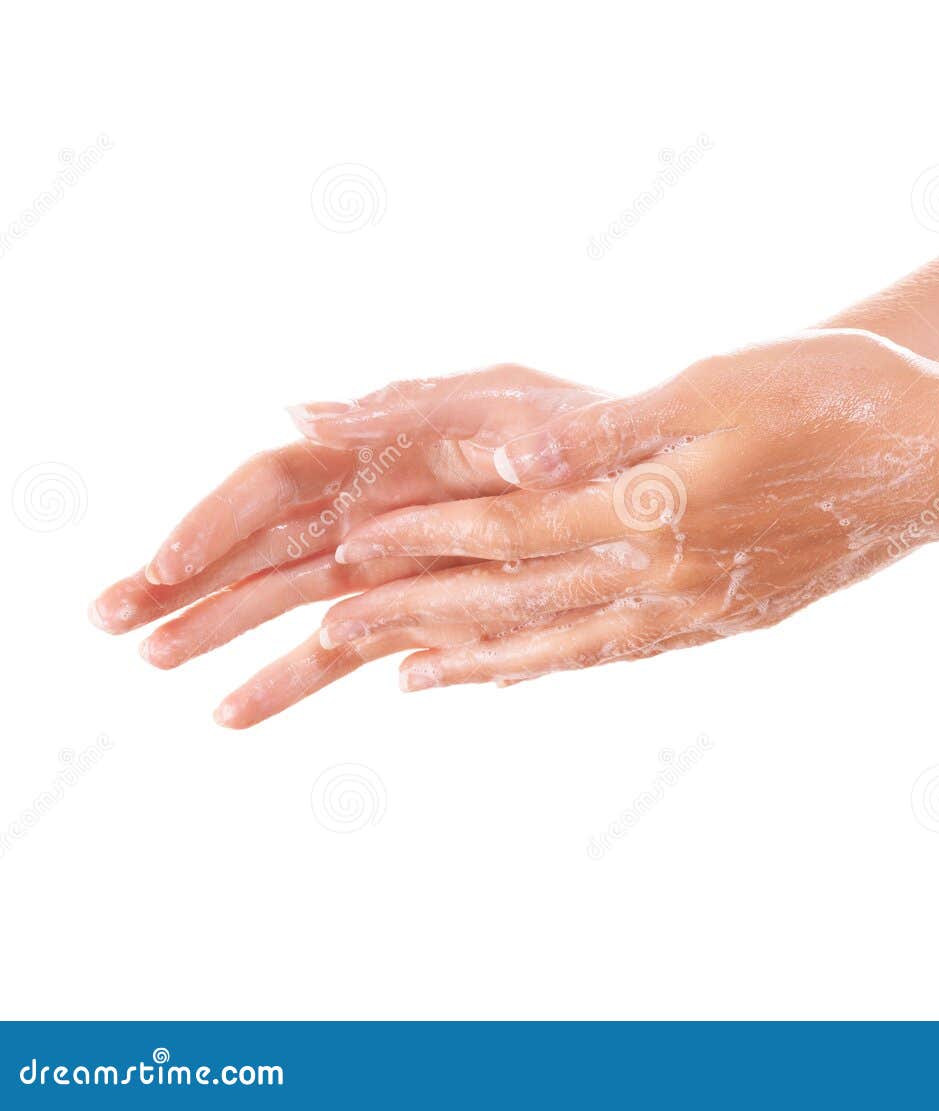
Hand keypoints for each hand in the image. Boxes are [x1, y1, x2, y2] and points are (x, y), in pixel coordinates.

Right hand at [90, 364, 605, 724]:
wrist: (652, 484)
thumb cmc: (579, 425)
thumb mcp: (502, 402)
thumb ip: (413, 408)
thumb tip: (303, 411)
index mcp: (385, 447)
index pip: (277, 481)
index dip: (215, 520)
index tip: (163, 566)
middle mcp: (376, 503)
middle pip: (263, 544)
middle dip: (187, 580)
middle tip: (110, 622)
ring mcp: (394, 560)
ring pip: (289, 599)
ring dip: (220, 630)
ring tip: (152, 665)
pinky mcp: (423, 608)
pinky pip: (345, 646)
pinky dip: (291, 678)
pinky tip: (235, 712)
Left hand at [318, 332, 938, 693]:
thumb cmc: (840, 394)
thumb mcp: (723, 383)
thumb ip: (611, 430)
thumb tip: (511, 457)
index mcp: (656, 505)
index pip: (511, 525)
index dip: (426, 532)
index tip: (348, 543)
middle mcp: (666, 573)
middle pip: (518, 596)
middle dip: (420, 610)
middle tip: (331, 627)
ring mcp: (699, 606)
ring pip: (564, 641)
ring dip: (480, 658)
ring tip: (412, 679)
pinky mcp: (729, 616)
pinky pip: (624, 654)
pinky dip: (564, 668)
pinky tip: (535, 673)